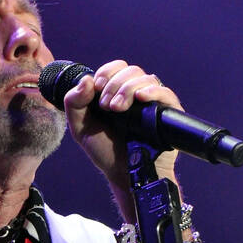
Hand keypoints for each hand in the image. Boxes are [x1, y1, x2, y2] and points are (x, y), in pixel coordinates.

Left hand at [63, 60, 182, 213]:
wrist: (124, 175)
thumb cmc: (105, 151)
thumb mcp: (81, 127)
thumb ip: (74, 103)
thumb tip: (86, 79)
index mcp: (117, 92)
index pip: (117, 67)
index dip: (106, 73)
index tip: (97, 89)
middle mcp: (137, 94)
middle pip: (131, 70)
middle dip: (114, 84)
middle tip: (107, 106)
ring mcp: (153, 102)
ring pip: (146, 78)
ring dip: (128, 89)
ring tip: (117, 109)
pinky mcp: (168, 113)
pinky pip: (165, 92)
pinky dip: (152, 91)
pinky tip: (141, 98)